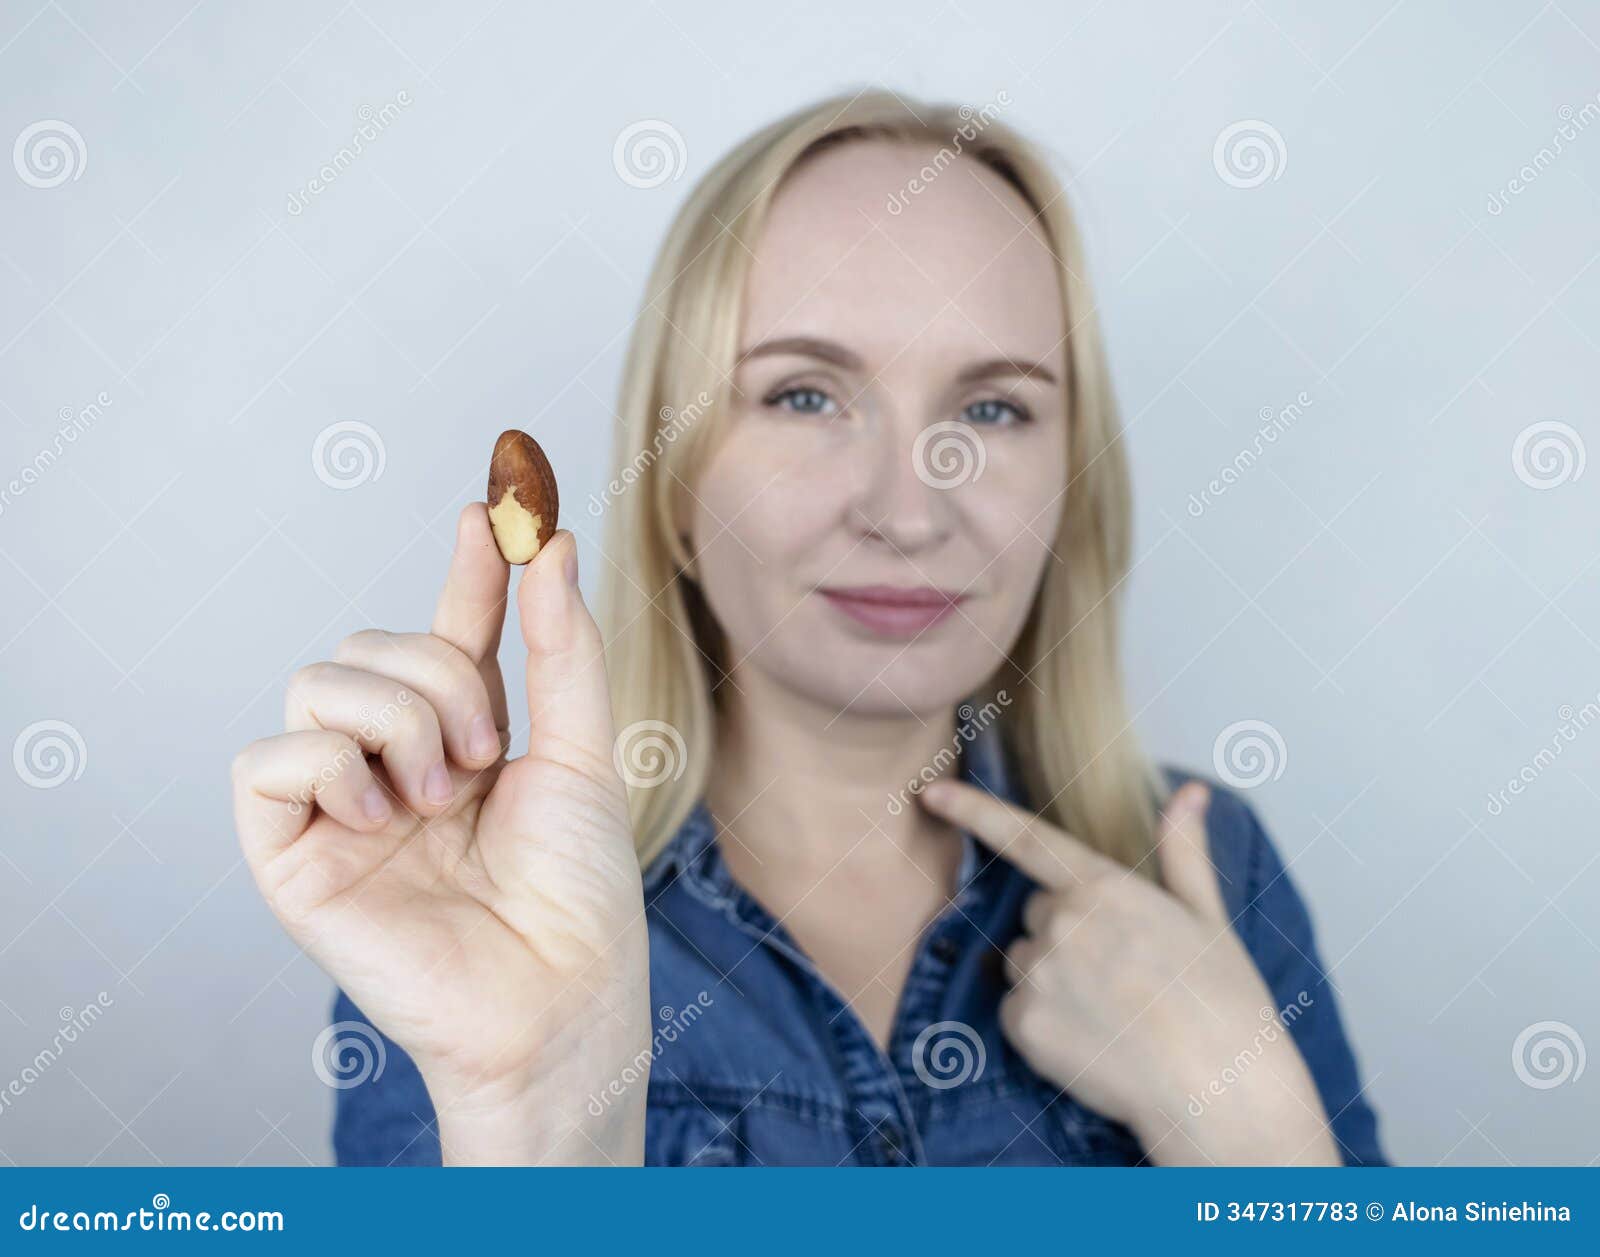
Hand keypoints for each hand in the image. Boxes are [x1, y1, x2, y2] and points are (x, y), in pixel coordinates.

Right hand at [231, 506, 648, 1164]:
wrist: (558, 991)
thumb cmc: (577, 889)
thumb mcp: (582, 748)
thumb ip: (561, 647)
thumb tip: (553, 546)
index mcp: (461, 737)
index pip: (447, 631)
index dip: (465, 569)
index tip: (489, 509)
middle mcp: (392, 762)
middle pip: (368, 645)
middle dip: (439, 676)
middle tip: (485, 754)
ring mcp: (338, 805)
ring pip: (317, 681)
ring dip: (396, 718)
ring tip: (445, 794)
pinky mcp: (290, 854)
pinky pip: (268, 759)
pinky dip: (330, 765)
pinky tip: (382, 815)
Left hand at [919, 779, 1338, 1165]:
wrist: (1219, 1090)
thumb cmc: (1223, 1003)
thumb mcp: (1207, 917)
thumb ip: (1182, 851)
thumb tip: (1191, 793)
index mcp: (1103, 887)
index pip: (1026, 837)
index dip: (973, 809)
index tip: (931, 792)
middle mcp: (1061, 922)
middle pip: (1038, 913)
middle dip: (1066, 932)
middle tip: (1121, 972)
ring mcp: (1038, 974)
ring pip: (1024, 962)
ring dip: (1051, 978)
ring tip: (1112, 1011)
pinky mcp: (1024, 1025)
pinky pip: (1015, 1010)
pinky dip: (1042, 1024)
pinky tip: (1092, 1041)